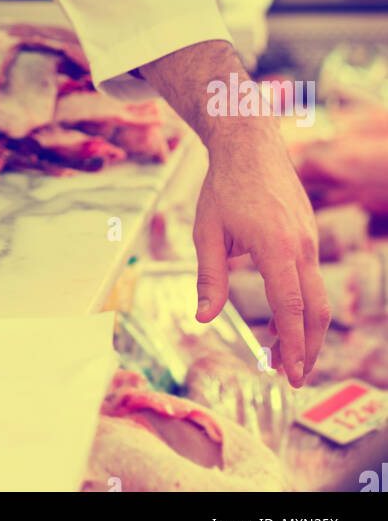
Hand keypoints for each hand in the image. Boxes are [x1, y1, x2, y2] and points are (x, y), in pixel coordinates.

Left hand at [193, 123, 329, 387]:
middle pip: (317, 310)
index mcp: (276, 247)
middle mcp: (301, 246)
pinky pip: (312, 277)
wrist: (250, 144)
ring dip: (304, 329)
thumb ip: (209, 277)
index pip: (291, 307)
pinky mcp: (309, 235)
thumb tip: (203, 319)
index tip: (290, 375)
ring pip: (318, 296)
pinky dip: (302, 304)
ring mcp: (310, 239)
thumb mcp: (207, 231)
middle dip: (307, 348)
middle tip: (290, 376)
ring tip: (277, 351)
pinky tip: (279, 315)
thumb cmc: (224, 186)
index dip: (292, 345)